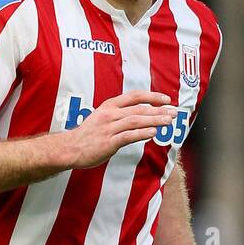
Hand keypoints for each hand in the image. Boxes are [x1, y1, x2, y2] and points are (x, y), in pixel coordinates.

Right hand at [62, 90, 176, 169]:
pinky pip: (128, 136)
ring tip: (169, 121)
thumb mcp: (102, 118)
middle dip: (159, 110)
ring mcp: (109, 128)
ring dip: (155, 120)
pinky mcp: (108, 142)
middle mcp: (110, 114)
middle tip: (174, 112)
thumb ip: (119, 116)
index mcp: (109, 106)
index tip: (166, 99)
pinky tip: (153, 132)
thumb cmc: (87, 135)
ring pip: (136, 121)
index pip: (135, 96)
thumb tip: (140, 117)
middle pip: (139, 109)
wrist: (69, 148)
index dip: (152, 97)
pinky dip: (142, 133)